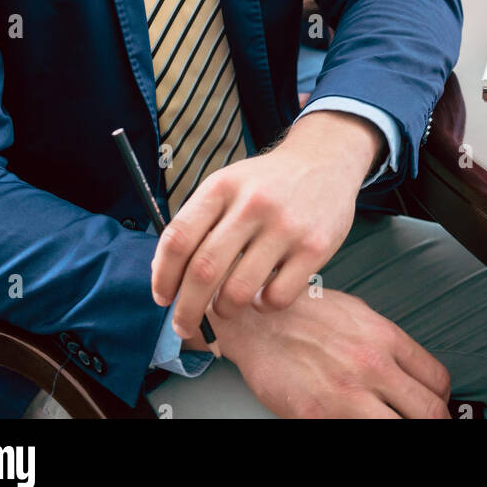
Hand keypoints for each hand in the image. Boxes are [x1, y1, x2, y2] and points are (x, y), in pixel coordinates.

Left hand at [151, 112, 382, 338]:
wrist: (324, 161)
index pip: (178, 238)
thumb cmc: (266, 182)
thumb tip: (165, 275)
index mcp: (222, 186)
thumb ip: (198, 222)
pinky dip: (262, 305)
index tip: (162, 296)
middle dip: (186, 309)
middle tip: (183, 326)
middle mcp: (252, 204)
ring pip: (238, 291)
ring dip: (224, 310)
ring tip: (226, 306)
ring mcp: (286, 226)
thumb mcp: (227, 184)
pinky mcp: (315, 248)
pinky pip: (276, 297)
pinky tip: (262, 294)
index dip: (162, 275)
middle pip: (203, 271)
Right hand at [210, 286, 451, 418]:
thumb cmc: (301, 314)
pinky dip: (367, 434)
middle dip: (433, 425)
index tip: (436, 410)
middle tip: (426, 428)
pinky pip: (359, 436)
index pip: (437, 380)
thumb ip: (385, 343)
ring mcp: (348, 394)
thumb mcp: (355, 314)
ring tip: (393, 426)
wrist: (255, 320)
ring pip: (402, 430)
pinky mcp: (320, 417)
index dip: (441, 402)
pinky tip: (359, 425)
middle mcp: (373, 365)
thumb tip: (409, 371)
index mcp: (384, 337)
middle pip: (430, 413)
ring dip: (402, 431)